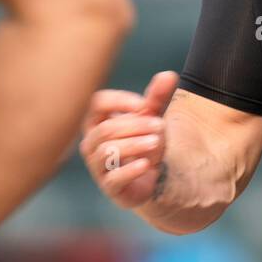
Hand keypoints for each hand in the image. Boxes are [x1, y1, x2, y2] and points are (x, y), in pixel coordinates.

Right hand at [79, 70, 177, 208]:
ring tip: (157, 142)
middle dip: (135, 125)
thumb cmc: (145, 140)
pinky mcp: (110, 187)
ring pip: (108, 151)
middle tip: (160, 125)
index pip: (96, 104)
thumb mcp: (153, 117)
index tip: (143, 105)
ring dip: (135, 145)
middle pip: (105, 129)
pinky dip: (130, 170)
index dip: (118, 102)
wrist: (151, 176)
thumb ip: (158, 97)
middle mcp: (92, 144)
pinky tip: (146, 164)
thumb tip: (169, 74)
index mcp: (98, 122)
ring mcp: (98, 167)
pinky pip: (113, 178)